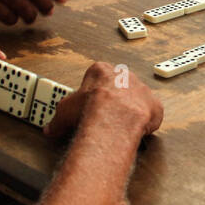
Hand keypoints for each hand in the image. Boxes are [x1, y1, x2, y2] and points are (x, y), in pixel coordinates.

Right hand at [43, 61, 163, 140]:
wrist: (114, 117)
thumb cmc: (89, 108)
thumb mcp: (64, 111)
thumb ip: (57, 119)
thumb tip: (50, 129)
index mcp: (102, 71)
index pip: (97, 78)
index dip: (93, 92)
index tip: (89, 104)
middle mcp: (124, 76)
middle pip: (119, 87)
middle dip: (113, 101)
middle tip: (105, 117)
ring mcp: (141, 90)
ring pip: (137, 100)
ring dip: (130, 111)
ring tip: (120, 127)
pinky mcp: (154, 106)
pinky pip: (151, 114)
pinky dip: (146, 123)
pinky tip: (136, 132)